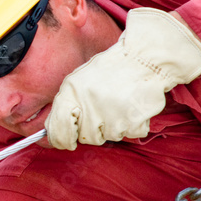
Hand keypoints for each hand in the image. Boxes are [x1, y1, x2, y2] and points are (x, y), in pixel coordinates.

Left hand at [46, 8, 200, 149]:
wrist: (145, 59)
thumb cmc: (112, 69)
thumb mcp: (79, 80)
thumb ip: (66, 104)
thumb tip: (55, 130)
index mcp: (72, 94)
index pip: (58, 130)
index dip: (61, 139)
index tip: (67, 141)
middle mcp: (89, 107)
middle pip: (86, 137)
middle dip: (93, 128)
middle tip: (104, 108)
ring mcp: (112, 118)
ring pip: (108, 137)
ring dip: (114, 126)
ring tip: (119, 103)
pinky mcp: (133, 123)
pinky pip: (129, 134)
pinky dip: (133, 124)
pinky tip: (133, 106)